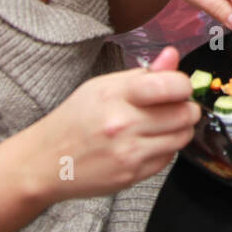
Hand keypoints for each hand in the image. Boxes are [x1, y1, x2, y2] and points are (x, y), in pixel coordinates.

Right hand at [27, 47, 199, 202]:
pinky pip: (168, 158)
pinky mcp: (132, 175)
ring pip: (182, 137)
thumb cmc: (74, 120)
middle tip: (176, 107)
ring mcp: (128, 152)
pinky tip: (147, 143)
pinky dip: (165, 149)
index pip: (171, 86)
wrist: (44, 162)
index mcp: (115, 95)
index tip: (179, 88)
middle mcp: (123, 124)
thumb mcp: (102, 87)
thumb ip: (143, 74)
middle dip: (186, 108)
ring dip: (180, 129)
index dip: (184, 86)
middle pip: (184, 114)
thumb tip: (173, 56)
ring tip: (162, 125)